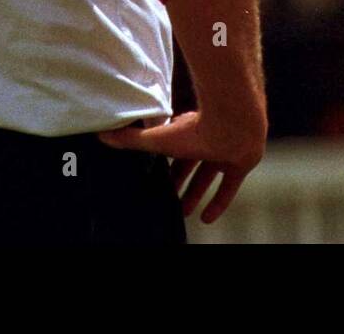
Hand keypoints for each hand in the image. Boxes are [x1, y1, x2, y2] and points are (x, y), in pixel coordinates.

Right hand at [97, 110, 263, 223]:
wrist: (235, 124)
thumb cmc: (196, 127)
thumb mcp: (159, 138)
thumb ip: (132, 138)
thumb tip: (102, 135)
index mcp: (186, 130)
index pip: (172, 149)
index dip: (165, 167)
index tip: (156, 181)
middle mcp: (206, 139)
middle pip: (190, 164)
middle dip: (179, 182)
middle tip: (169, 199)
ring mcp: (224, 151)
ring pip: (208, 175)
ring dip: (196, 193)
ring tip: (184, 211)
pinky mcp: (240, 163)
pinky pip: (229, 187)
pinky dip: (218, 202)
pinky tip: (206, 218)